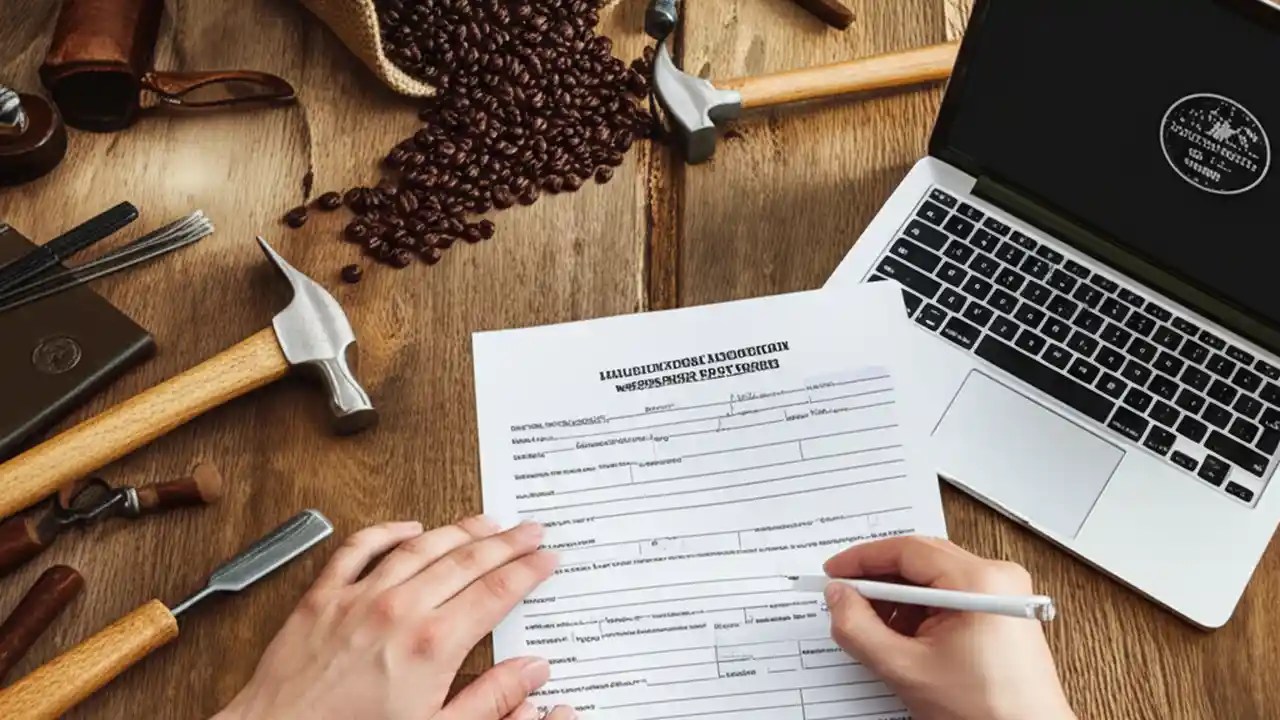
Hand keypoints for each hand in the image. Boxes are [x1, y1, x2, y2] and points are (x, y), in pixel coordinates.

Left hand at [214, 517, 575, 719]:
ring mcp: (359, 597)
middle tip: (530, 531)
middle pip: (467, 560)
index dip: (529, 571)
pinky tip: (408, 526)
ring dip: (459, 529)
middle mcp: (399, 609)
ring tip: (485, 521)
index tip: (547, 559)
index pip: (497, 592)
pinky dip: (388, 531)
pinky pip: (359, 548)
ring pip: (421, 546)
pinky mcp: (323, 597)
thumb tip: (533, 672)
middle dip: (506, 543)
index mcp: (433, 645)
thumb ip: (490, 700)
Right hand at [823, 536, 1074, 719]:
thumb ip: (859, 628)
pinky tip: (905, 637)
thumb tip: (838, 597)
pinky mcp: (1002, 608)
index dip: (863, 559)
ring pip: (933, 578)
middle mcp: (998, 577)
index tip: (835, 571)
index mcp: (980, 582)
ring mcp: (1004, 592)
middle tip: (846, 598)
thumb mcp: (906, 669)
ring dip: (899, 599)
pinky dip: (921, 611)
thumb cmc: (986, 711)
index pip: (908, 550)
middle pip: (921, 560)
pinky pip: (950, 595)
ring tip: (877, 630)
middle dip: (879, 582)